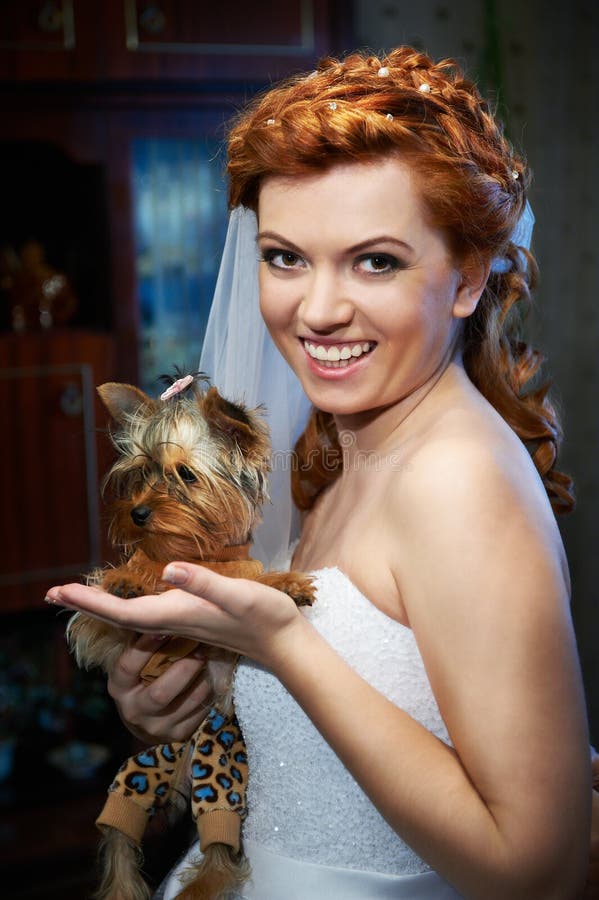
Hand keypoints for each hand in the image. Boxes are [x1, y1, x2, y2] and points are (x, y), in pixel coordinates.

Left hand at [46, 562, 304, 671]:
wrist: (286, 644)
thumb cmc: (266, 618)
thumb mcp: (239, 594)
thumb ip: (205, 584)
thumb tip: (168, 571)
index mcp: (178, 615)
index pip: (124, 611)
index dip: (91, 601)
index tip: (60, 592)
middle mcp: (175, 621)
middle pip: (120, 616)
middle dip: (86, 604)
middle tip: (52, 594)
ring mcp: (183, 623)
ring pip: (132, 616)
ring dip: (102, 606)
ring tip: (77, 597)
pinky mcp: (193, 619)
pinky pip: (148, 616)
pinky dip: (126, 608)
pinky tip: (125, 604)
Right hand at [106, 633, 211, 743]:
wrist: (145, 719)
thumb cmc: (141, 677)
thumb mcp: (134, 663)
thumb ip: (142, 641)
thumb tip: (158, 605)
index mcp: (118, 687)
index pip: (128, 667)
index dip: (145, 647)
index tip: (163, 626)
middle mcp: (133, 711)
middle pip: (161, 692)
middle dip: (184, 667)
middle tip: (200, 646)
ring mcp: (156, 726)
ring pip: (185, 702)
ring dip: (201, 677)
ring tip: (209, 657)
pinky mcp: (177, 734)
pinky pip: (199, 711)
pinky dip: (208, 690)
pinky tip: (211, 675)